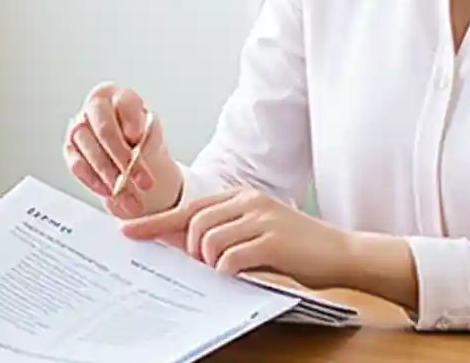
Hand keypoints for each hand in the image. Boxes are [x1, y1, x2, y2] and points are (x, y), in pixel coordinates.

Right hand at [64, 82, 182, 217]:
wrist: (128, 147)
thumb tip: (135, 144)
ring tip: (129, 195)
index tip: (138, 138)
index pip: (123, 103)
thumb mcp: (151, 130)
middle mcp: (95, 106)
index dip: (131, 121)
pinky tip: (109, 191)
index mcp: (116, 94)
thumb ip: (147, 134)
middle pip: (105, 130)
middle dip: (123, 158)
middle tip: (142, 180)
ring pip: (90, 150)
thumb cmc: (139, 133)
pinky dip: (94, 180)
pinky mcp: (70, 148)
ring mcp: (79, 126)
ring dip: (111, 175)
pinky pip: (77, 164)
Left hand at [118, 186, 356, 289]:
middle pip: (192, 224)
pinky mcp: (272, 240)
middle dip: (191, 251)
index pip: (188, 208)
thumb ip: (222, 232)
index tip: (128, 232)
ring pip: (208, 241)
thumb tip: (177, 245)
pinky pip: (230, 258)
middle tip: (209, 266)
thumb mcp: (255, 233)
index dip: (156, 222)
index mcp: (241, 196)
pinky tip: (243, 273)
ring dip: (211, 262)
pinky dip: (229, 271)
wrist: (341, 253)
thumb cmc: (296, 249)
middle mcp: (248, 200)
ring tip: (231, 269)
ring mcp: (261, 218)